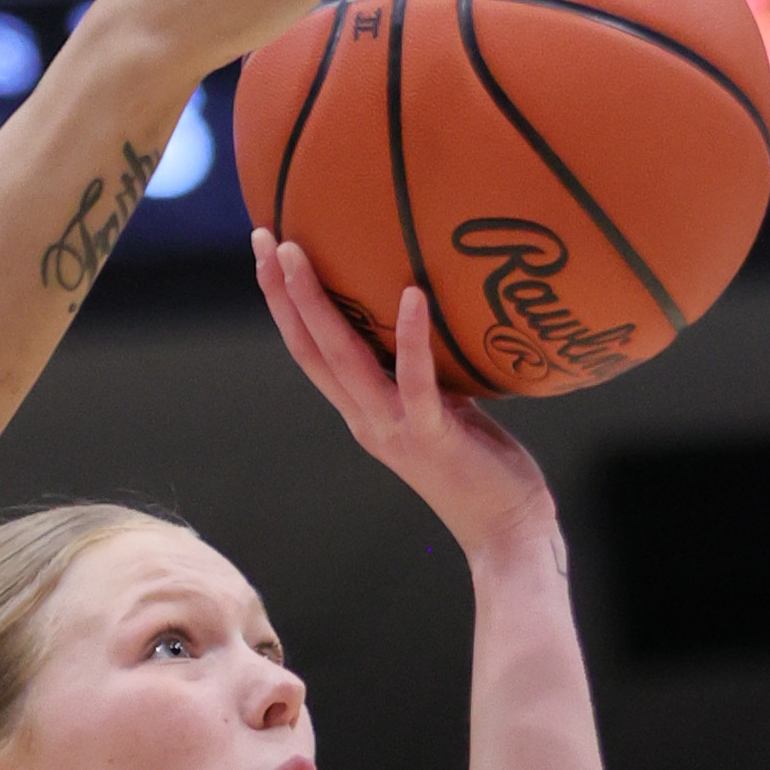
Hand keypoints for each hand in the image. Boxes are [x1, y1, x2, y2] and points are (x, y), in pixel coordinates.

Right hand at [257, 238, 556, 559]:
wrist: (506, 530)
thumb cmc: (483, 466)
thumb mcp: (444, 406)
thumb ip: (426, 370)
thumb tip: (431, 313)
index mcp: (363, 412)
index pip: (311, 352)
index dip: (285, 304)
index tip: (269, 253)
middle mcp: (365, 418)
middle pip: (310, 349)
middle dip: (282, 293)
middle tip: (263, 239)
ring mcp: (393, 428)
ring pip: (342, 359)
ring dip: (316, 304)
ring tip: (299, 255)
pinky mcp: (432, 435)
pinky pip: (416, 381)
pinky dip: (412, 338)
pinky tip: (412, 295)